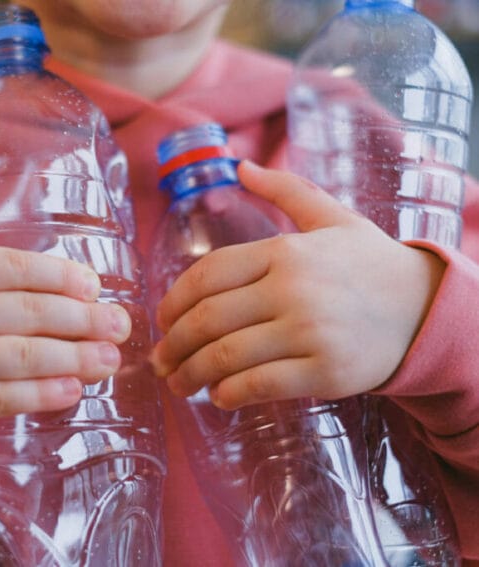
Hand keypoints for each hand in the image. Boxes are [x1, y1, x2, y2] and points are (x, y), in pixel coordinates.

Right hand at [0, 157, 130, 437]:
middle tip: (120, 323)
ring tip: (109, 359)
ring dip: (73, 359)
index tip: (93, 284)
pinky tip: (71, 390)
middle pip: (24, 313)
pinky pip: (0, 401)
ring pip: (20, 359)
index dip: (57, 275)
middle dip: (80, 318)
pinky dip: (40, 396)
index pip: (6, 268)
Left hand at [151, 160, 444, 408]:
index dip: (172, 302)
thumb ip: (285, 189)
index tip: (160, 322)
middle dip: (172, 346)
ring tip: (178, 385)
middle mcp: (292, 288)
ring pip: (225, 357)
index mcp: (284, 250)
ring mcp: (309, 331)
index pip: (206, 275)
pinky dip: (228, 394)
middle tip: (159, 363)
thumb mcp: (331, 217)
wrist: (427, 309)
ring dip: (190, 375)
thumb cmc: (369, 264)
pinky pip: (259, 386)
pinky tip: (219, 396)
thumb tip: (240, 165)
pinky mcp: (325, 371)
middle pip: (206, 320)